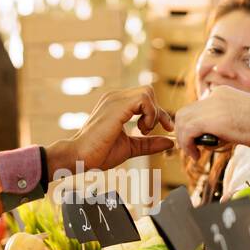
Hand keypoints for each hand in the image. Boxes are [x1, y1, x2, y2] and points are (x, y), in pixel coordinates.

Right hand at [45, 86, 173, 176]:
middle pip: (148, 91)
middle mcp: (115, 97)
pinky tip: (141, 129)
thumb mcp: (130, 147)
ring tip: (143, 130)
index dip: (158, 113)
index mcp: (116, 104)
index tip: (166, 128)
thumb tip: (170, 142)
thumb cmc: (98, 153)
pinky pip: (144, 99)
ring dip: (152, 113)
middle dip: (158, 111)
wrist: (79, 157)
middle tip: (152, 130)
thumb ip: (149, 143)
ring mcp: (114, 99)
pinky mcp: (117, 106)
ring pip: (147, 92)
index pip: (144, 98)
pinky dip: (150, 114)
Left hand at [175, 91, 249, 159]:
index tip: (196, 139)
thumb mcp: (242, 117)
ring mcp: (211, 105)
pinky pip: (187, 131)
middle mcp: (214, 95)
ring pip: (182, 120)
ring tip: (193, 153)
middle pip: (185, 112)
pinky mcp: (209, 119)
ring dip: (184, 139)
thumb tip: (213, 135)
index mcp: (223, 92)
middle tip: (189, 147)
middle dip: (183, 131)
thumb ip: (225, 121)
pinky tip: (196, 155)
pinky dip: (187, 145)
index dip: (192, 124)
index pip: (198, 106)